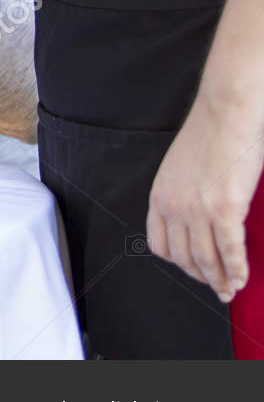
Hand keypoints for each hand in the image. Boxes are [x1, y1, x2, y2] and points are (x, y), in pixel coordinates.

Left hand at [146, 96, 263, 301]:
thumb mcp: (181, 168)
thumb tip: (199, 217)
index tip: (194, 270)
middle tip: (219, 288)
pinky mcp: (225, 209)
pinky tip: (243, 278)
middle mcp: (173, 206)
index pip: (160, 244)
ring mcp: (198, 209)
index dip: (178, 263)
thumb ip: (184, 194)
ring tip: (231, 289)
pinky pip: (229, 251)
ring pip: (206, 260)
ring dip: (220, 280)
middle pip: (184, 257)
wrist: (226, 111)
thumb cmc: (210, 134)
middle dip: (202, 278)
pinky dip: (236, 270)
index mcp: (159, 196)